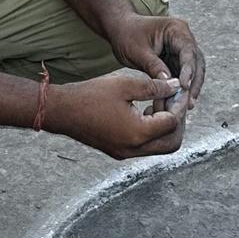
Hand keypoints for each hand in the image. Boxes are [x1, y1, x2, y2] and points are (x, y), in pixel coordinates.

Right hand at [47, 67, 186, 160]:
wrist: (61, 110)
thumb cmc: (90, 95)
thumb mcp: (125, 84)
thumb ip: (154, 86)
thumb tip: (176, 86)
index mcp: (138, 133)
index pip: (172, 123)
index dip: (177, 104)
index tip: (176, 89)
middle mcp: (134, 149)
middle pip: (172, 143)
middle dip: (177, 122)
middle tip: (172, 101)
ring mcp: (125, 153)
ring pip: (159, 147)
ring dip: (164, 127)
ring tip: (157, 103)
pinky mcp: (119, 151)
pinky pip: (145, 146)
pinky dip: (152, 131)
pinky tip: (144, 111)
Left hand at [106, 13, 205, 107]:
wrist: (120, 30)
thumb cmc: (127, 35)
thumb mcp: (138, 51)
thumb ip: (153, 66)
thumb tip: (169, 84)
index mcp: (176, 29)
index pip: (188, 51)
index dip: (189, 70)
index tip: (185, 86)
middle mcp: (183, 38)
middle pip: (196, 63)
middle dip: (193, 83)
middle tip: (189, 102)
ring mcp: (181, 50)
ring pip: (193, 71)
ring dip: (190, 88)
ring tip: (186, 106)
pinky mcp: (176, 60)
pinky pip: (183, 76)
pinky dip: (181, 88)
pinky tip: (179, 102)